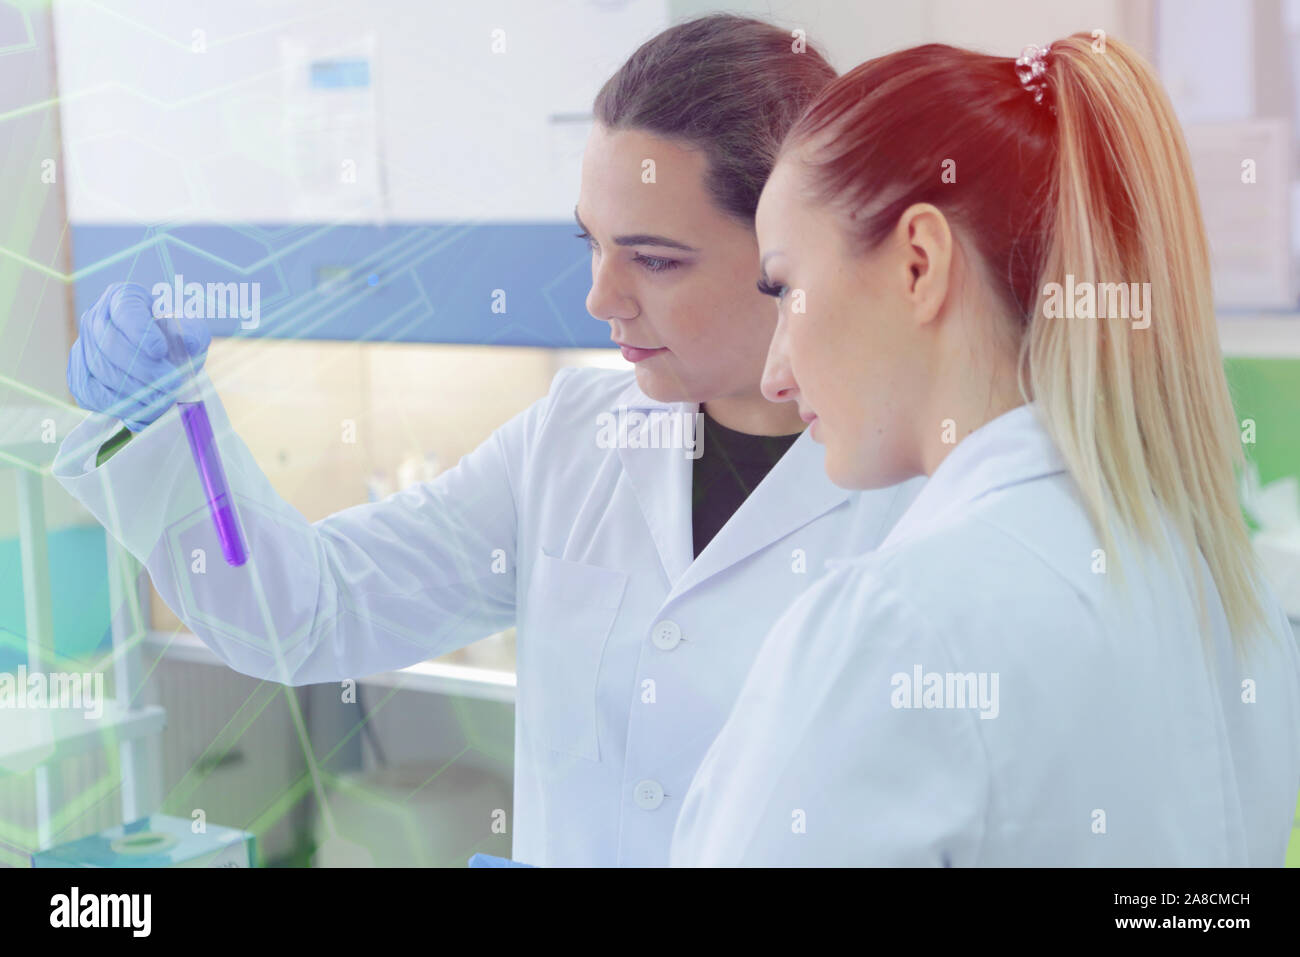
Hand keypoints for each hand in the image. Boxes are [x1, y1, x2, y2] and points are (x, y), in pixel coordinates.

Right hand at [67, 282, 211, 430]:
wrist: (164, 363)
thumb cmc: (176, 340)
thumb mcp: (192, 331)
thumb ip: (193, 332)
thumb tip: (188, 341)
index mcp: (124, 297)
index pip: (125, 310)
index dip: (140, 331)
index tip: (161, 351)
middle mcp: (97, 318)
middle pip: (109, 343)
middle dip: (143, 368)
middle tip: (172, 383)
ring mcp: (84, 346)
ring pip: (100, 370)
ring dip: (134, 390)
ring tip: (164, 399)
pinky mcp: (80, 375)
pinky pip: (90, 393)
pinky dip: (118, 405)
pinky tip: (144, 409)